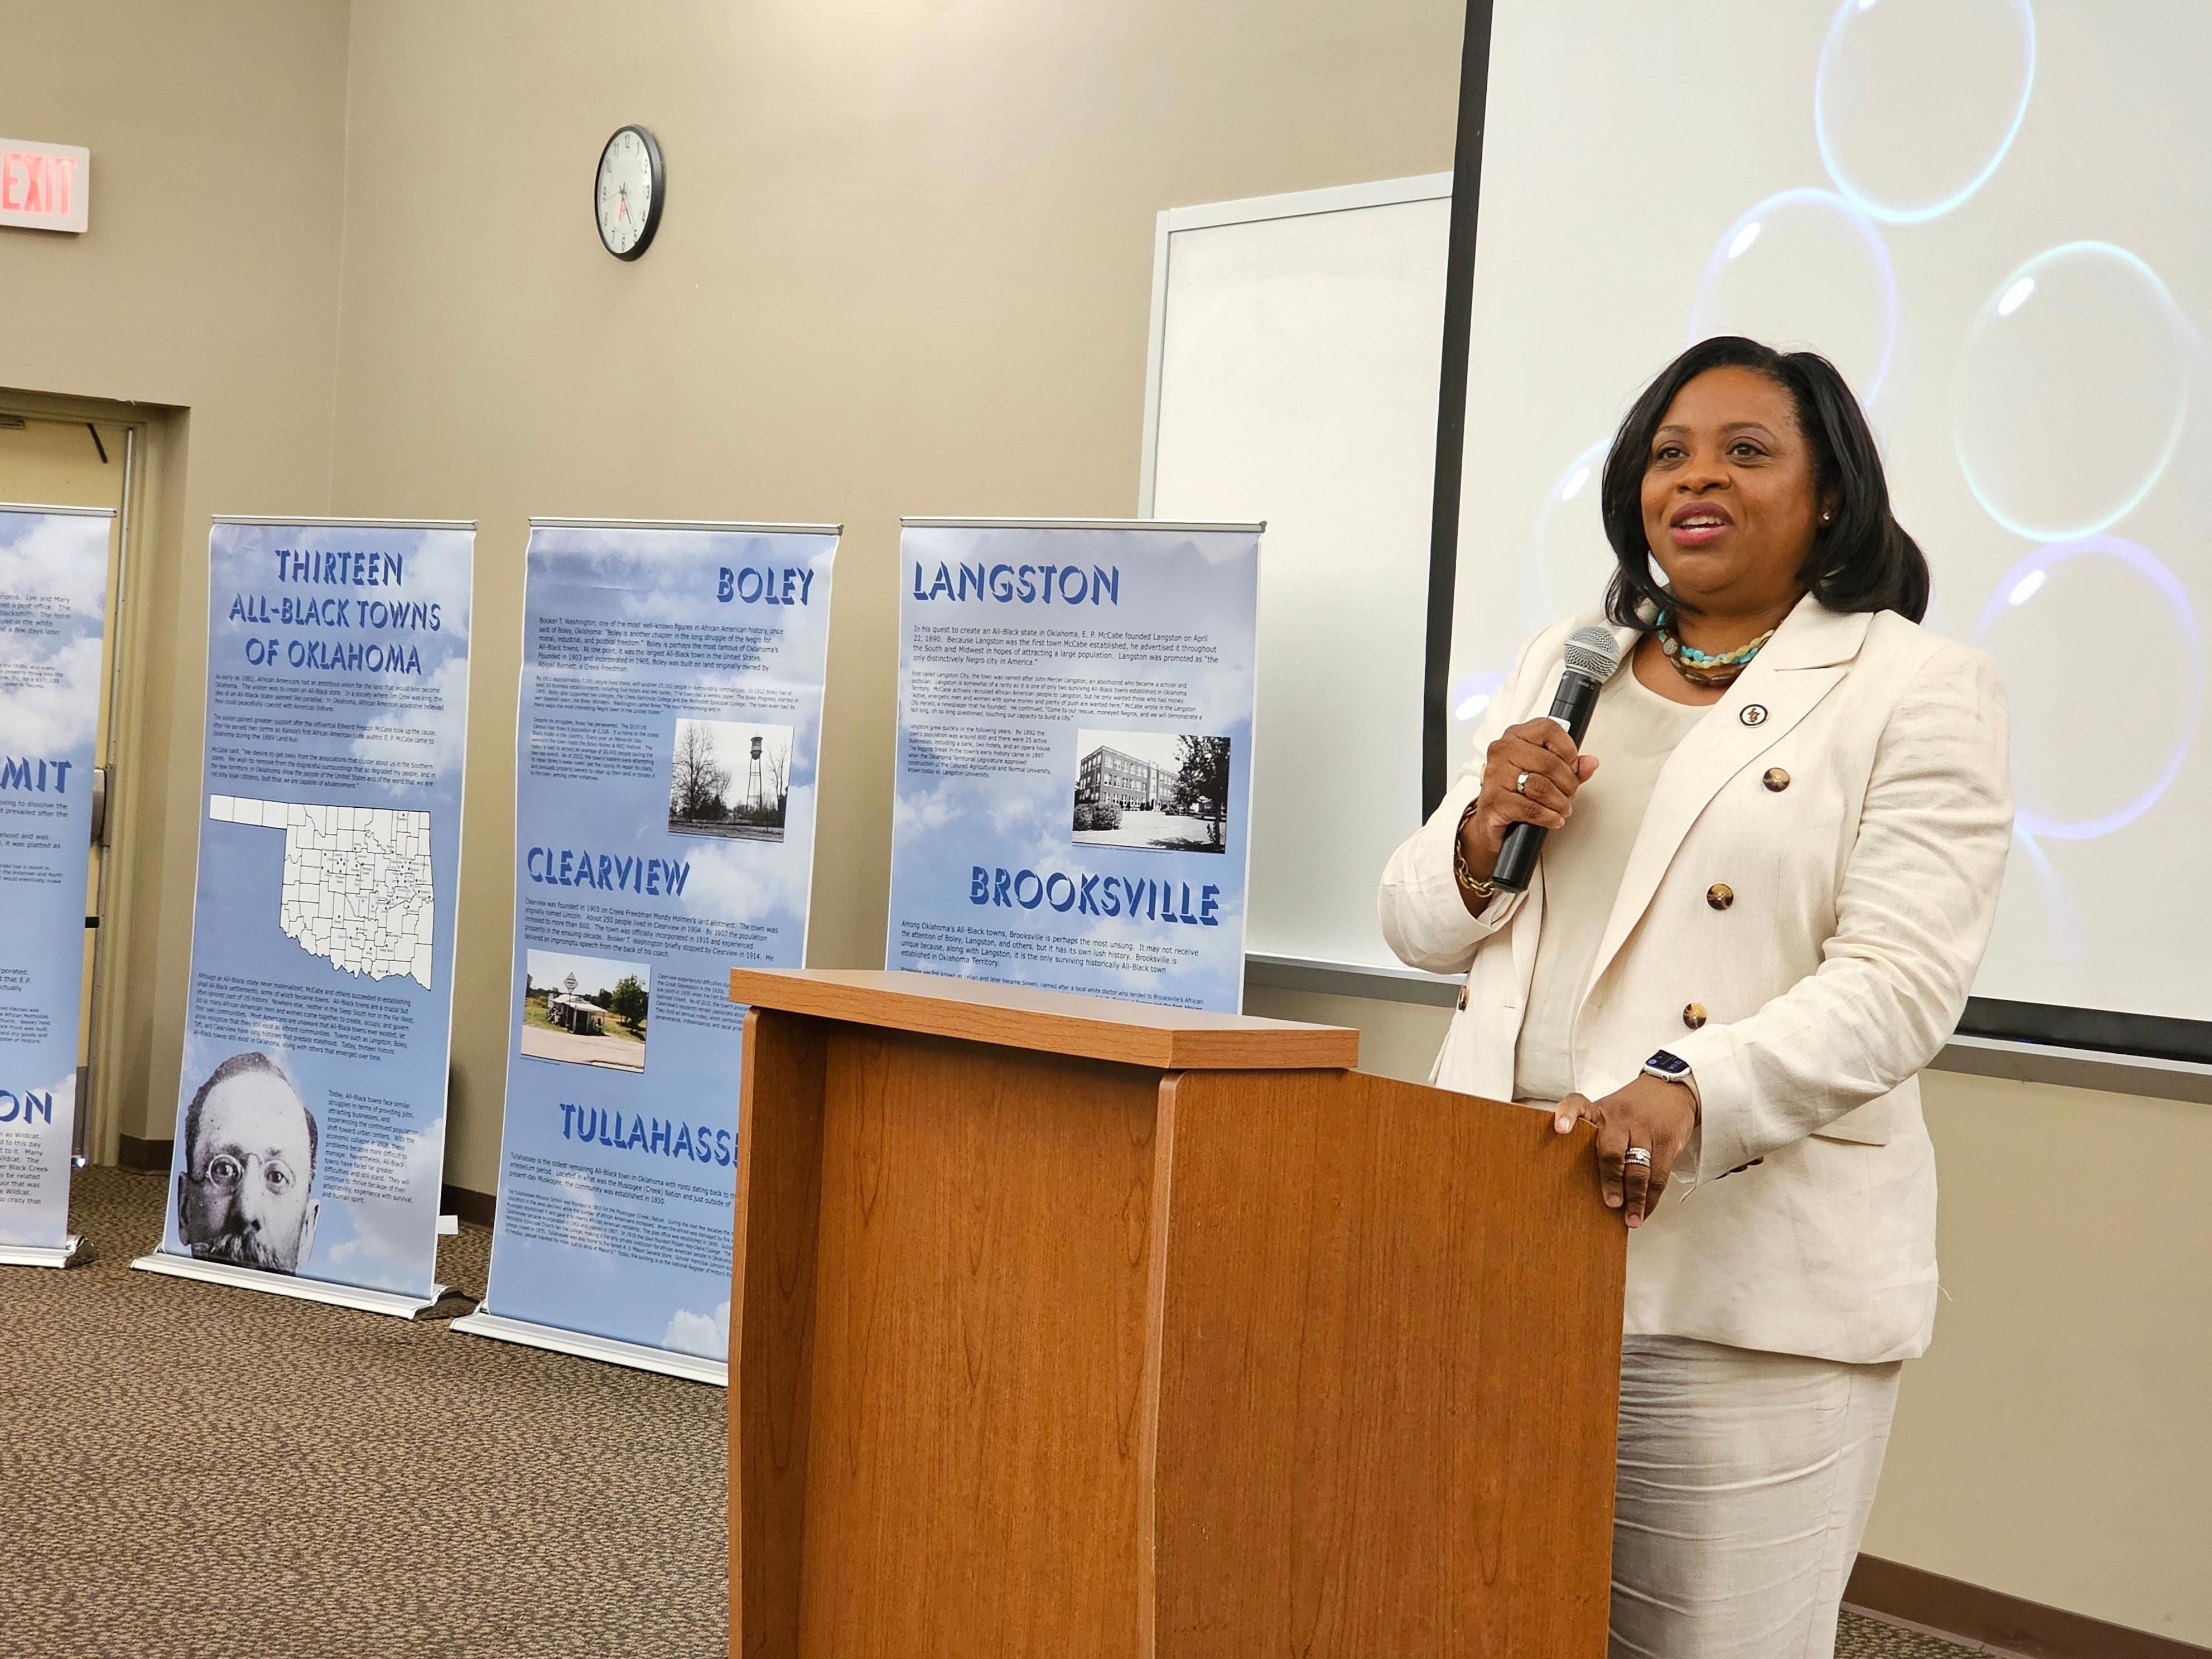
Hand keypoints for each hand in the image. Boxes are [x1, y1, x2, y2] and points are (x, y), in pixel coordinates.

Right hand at [1456, 718, 1598, 901]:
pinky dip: (1548, 817)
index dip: (1568, 750)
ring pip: (1541, 786)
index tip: (1571, 766)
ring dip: (1560, 802)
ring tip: (1562, 808)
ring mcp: (1496, 775)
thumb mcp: (1547, 774)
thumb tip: (1590, 763)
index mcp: (1516, 736)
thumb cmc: (1518, 791)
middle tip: (1569, 794)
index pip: (1549, 729)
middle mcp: (1503, 750)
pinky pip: (1531, 808)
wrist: (1491, 819)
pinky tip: (1553, 819)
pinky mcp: (1494, 800)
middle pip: (1549, 762)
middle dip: (1568, 783)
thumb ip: (1570, 767)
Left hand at [1554, 1075, 1697, 1227]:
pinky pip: (1659, 1174)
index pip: (1577, 1104)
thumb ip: (1594, 1139)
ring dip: (1635, 1198)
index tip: (1560, 1129)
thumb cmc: (1630, 1110)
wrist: (1670, 1090)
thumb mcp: (1608, 1113)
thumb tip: (1580, 1185)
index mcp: (1599, 1111)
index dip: (1567, 1115)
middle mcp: (1619, 1118)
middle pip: (1612, 1150)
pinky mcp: (1666, 1141)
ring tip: (1631, 1219)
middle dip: (1611, 1179)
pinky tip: (1645, 1210)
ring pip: (1639, 1168)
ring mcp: (1644, 1129)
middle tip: (1611, 1203)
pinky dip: (1652, 1197)